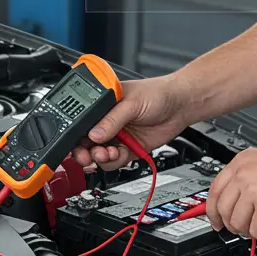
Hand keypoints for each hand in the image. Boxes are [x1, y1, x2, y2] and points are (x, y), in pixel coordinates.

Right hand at [71, 75, 195, 170]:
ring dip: (100, 158)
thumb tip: (94, 135)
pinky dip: (115, 161)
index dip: (74, 135)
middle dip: (84, 151)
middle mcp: (105, 121)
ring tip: (108, 153)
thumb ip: (111, 120)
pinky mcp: (127, 149)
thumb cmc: (157, 93)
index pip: (80, 122)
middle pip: (84, 142)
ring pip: (97, 154)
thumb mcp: (131, 103)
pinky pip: (114, 161)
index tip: (76, 144)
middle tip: (88, 155)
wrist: (182, 105)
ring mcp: (116, 136)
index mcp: (100, 105)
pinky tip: (120, 154)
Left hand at [205, 144, 256, 239]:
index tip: (215, 221)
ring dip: (254, 229)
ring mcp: (254, 192)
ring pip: (238, 224)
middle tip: (248, 227)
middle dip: (235, 225)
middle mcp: (245, 175)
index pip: (214, 191)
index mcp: (242, 162)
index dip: (212, 211)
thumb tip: (238, 198)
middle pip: (223, 211)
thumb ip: (250, 178)